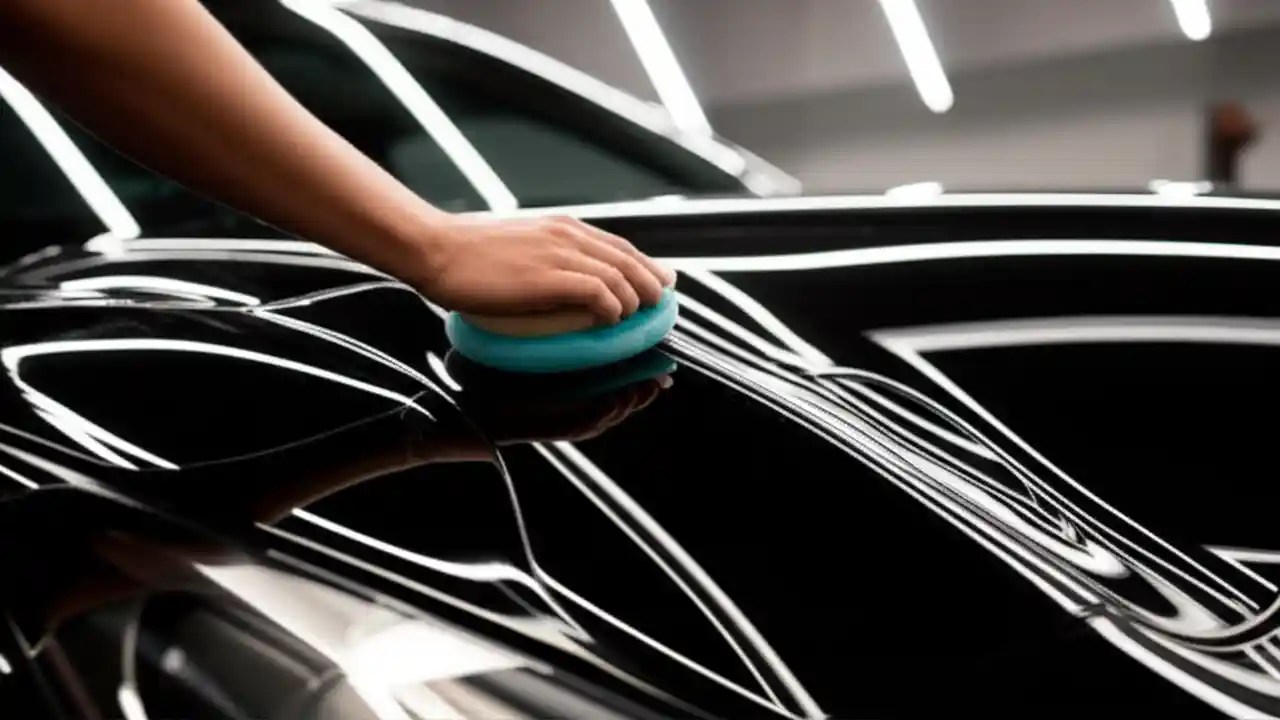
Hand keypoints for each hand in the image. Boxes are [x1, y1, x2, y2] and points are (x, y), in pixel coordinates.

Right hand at [414, 215, 675, 324]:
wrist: (436, 248)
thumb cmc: (467, 252)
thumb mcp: (518, 245)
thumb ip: (545, 255)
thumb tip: (560, 278)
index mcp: (561, 227)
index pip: (619, 245)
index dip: (645, 265)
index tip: (659, 282)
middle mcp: (567, 235)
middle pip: (628, 259)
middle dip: (652, 283)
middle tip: (661, 305)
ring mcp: (559, 253)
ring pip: (619, 275)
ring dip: (636, 299)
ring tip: (639, 317)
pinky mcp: (548, 276)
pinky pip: (598, 292)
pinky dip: (612, 307)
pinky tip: (610, 319)